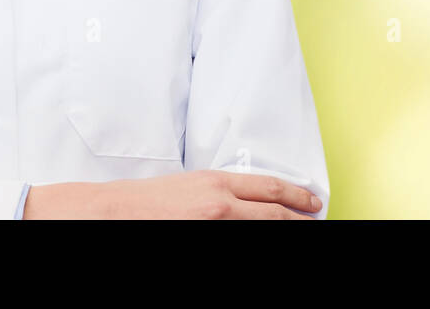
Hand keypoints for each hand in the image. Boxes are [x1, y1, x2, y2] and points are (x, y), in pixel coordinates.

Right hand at [23, 170, 322, 219]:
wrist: (115, 212)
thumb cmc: (149, 201)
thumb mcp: (191, 186)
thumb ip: (222, 192)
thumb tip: (251, 204)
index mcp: (218, 184)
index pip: (270, 188)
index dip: (297, 195)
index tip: (313, 202)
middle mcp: (221, 205)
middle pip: (274, 214)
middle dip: (298, 219)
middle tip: (314, 220)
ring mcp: (214, 227)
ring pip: (263, 231)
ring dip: (282, 231)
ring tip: (297, 230)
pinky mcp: (202, 244)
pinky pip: (240, 245)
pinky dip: (256, 242)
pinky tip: (264, 242)